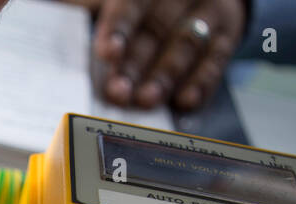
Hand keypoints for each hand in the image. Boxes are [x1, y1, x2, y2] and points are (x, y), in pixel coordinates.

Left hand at [94, 0, 246, 110]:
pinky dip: (200, 83)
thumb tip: (69, 17)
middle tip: (119, 92)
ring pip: (185, 45)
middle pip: (156, 31)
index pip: (132, 5)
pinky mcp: (226, 36)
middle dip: (135, 65)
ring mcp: (208, 14)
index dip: (118, 29)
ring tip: (146, 99)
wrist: (202, 0)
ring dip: (165, 76)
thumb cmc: (150, 9)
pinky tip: (184, 101)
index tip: (107, 54)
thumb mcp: (127, 8)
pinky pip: (215, 60)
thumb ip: (106, 21)